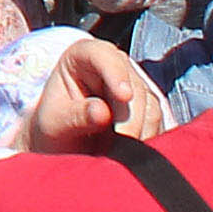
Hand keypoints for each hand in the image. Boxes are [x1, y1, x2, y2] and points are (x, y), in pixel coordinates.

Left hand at [18, 33, 167, 152]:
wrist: (64, 144)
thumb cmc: (54, 125)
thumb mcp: (54, 122)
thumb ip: (76, 116)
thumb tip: (102, 112)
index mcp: (82, 55)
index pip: (103, 55)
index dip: (115, 73)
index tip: (123, 96)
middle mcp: (113, 64)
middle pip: (134, 88)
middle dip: (129, 121)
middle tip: (120, 149)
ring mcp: (134, 84)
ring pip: (150, 107)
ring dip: (140, 134)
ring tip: (120, 156)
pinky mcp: (148, 107)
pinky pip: (157, 124)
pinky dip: (147, 140)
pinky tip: (132, 154)